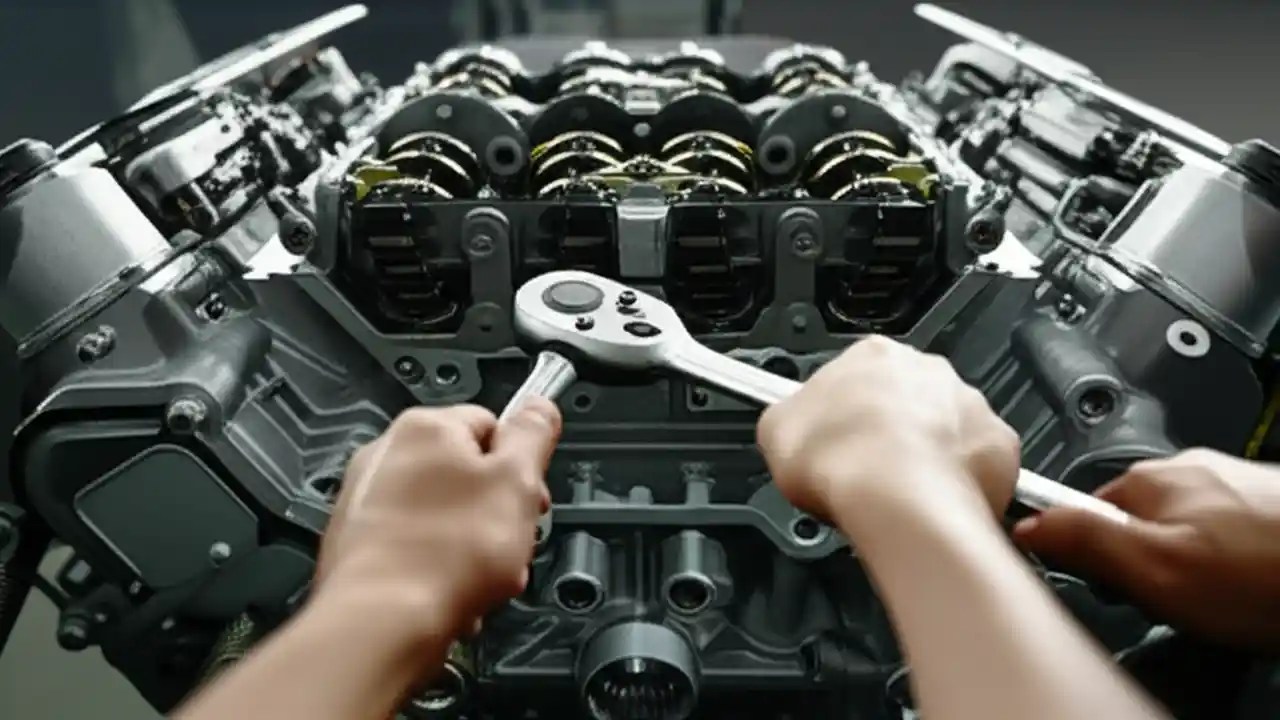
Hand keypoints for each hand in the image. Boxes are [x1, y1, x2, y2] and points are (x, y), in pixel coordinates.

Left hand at [313, 400, 560, 641]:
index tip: (531, 495)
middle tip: (510, 539)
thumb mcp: (517, 482)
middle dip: (495, 509)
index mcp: (426, 427)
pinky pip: (413, 546)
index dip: (522, 464)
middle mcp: (386, 455)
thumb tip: (539, 406)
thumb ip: (533, 434)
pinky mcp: (357, 544)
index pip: (492, 425)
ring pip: (441, 514)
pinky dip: (435, 566)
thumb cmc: (445, 555)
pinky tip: (448, 590)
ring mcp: (366, 500)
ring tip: (478, 575)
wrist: (381, 622)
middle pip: (465, 472)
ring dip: (468, 543)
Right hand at [756, 336, 1020, 535]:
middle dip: (890, 431)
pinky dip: (963, 481)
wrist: (897, 499)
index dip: (842, 413)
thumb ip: (788, 415)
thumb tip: (789, 423)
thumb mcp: (776, 430)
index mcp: (872, 356)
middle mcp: (927, 370)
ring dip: (928, 454)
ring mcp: (969, 404)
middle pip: (907, 399)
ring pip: (948, 428)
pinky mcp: (998, 444)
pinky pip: (981, 461)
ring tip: (901, 494)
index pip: (856, 375)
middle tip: (867, 470)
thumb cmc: (840, 460)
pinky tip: (936, 502)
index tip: (834, 441)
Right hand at [1014, 449, 1279, 647]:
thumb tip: (1025, 523)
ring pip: (1184, 527)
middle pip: (1134, 518)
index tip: (1116, 585)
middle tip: (1172, 598)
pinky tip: (1248, 588)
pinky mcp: (1271, 504)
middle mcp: (1189, 468)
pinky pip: (1226, 535)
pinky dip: (1230, 562)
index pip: (1081, 510)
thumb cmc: (1268, 575)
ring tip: (1218, 596)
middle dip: (1143, 559)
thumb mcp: (1155, 569)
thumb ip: (1083, 541)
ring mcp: (1235, 483)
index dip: (1091, 556)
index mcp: (1149, 478)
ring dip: (1191, 561)